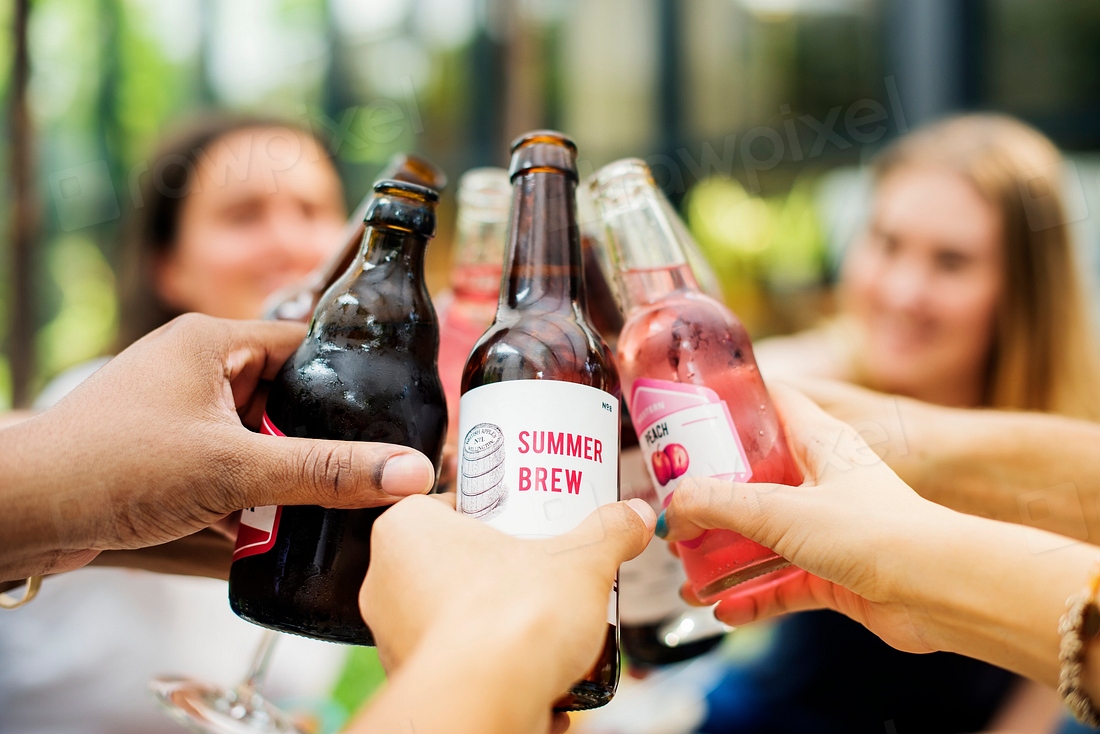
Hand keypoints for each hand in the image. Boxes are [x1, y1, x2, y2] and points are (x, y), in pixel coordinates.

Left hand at [0, 313, 435, 581]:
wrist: (20, 514)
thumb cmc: (112, 468)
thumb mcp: (235, 469)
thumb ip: (326, 472)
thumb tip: (409, 472)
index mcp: (212, 342)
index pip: (305, 346)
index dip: (347, 380)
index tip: (386, 416)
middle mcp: (195, 367)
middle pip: (284, 396)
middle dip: (313, 441)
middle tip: (352, 474)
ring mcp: (176, 411)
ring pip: (256, 436)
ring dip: (280, 473)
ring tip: (309, 505)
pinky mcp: (162, 452)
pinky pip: (226, 464)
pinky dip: (246, 494)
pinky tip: (263, 528)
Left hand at [357, 494, 654, 733]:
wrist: (487, 702)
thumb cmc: (515, 614)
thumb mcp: (581, 562)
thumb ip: (609, 532)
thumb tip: (635, 514)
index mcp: (407, 529)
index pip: (446, 504)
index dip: (490, 512)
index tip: (527, 522)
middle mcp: (385, 581)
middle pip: (453, 563)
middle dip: (500, 573)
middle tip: (543, 574)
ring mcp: (393, 636)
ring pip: (454, 619)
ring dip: (498, 627)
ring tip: (548, 632)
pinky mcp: (411, 683)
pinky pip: (457, 668)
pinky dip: (494, 673)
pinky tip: (539, 684)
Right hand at [660, 384, 953, 653]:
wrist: (942, 592)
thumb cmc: (878, 532)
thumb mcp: (783, 509)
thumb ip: (720, 504)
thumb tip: (673, 509)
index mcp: (820, 442)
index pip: (772, 403)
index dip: (732, 403)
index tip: (688, 412)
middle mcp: (824, 480)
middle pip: (756, 477)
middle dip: (712, 494)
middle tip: (672, 505)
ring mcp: (830, 529)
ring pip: (764, 536)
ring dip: (726, 555)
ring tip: (687, 574)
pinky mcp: (836, 574)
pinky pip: (782, 583)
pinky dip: (753, 597)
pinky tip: (723, 611)